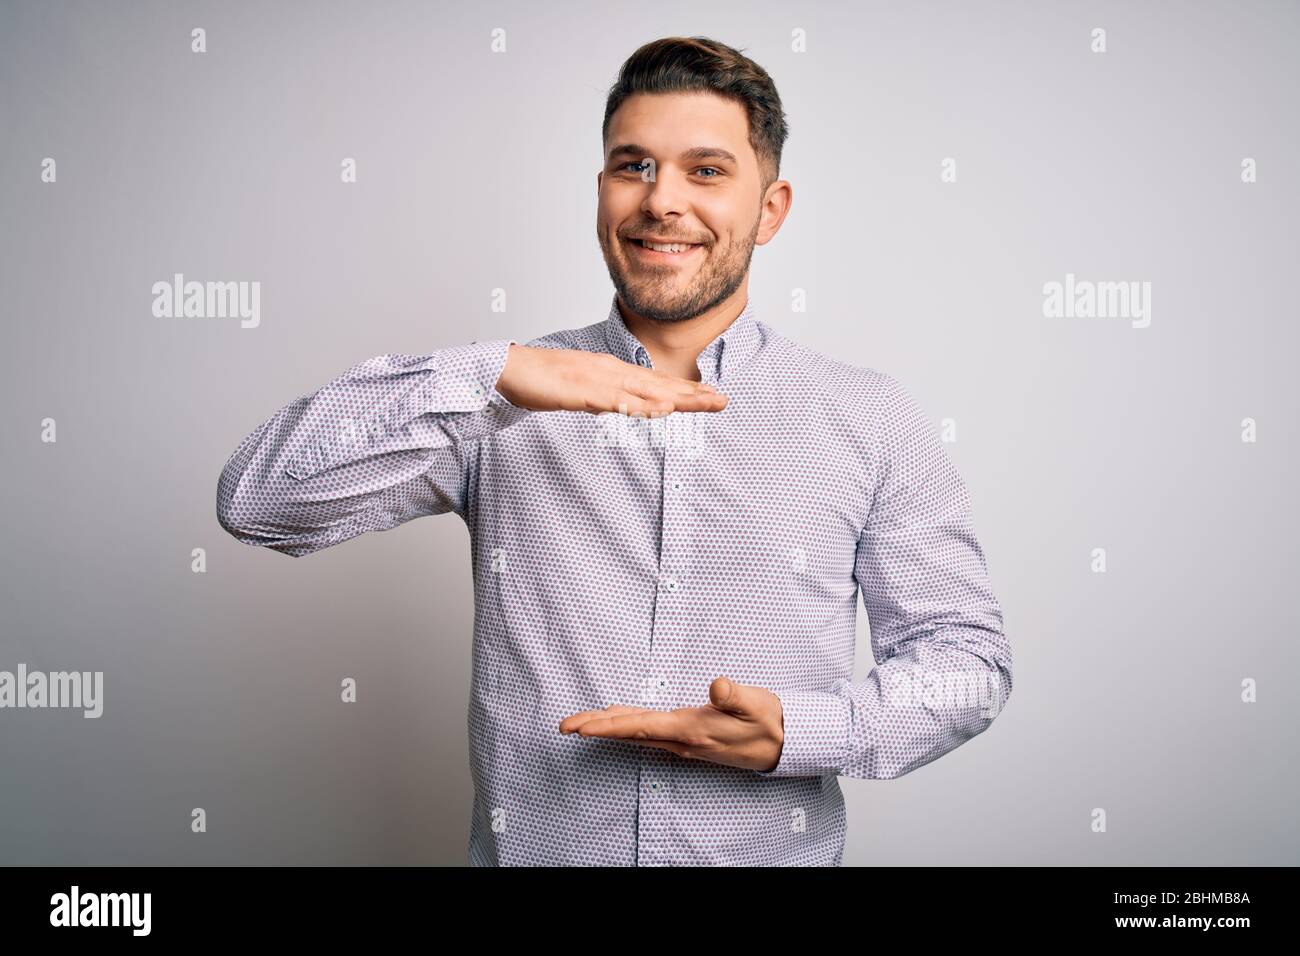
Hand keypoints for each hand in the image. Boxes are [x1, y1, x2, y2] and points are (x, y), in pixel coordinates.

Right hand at [496, 345, 727, 416]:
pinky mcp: (586, 391)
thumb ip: (603, 398)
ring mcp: (601, 380)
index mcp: (612, 370)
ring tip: (709, 402)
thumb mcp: (581, 391)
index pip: (656, 381)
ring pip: (649, 391)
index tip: (710, 395)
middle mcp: (613, 370)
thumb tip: (621, 406)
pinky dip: (644, 406)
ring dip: (681, 397)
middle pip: (660, 384)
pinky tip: (664, 409)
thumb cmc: (542, 380)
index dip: (684, 389)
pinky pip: (620, 401)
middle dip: (694, 393)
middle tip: (724, 400)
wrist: (511, 369)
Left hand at [558, 677, 784, 771]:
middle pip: (631, 733)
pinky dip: (629, 727)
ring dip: (609, 728)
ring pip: (639, 735)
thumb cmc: (771, 721)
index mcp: (693, 729)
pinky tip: (620, 722)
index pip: (641, 726)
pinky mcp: (691, 741)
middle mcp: (683, 741)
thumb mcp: (757, 704)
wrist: (786, 746)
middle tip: (564, 726)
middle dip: (596, 729)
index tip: (580, 727)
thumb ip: (736, 695)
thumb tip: (717, 684)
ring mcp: (685, 744)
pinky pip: (651, 734)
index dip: (608, 726)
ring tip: (581, 723)